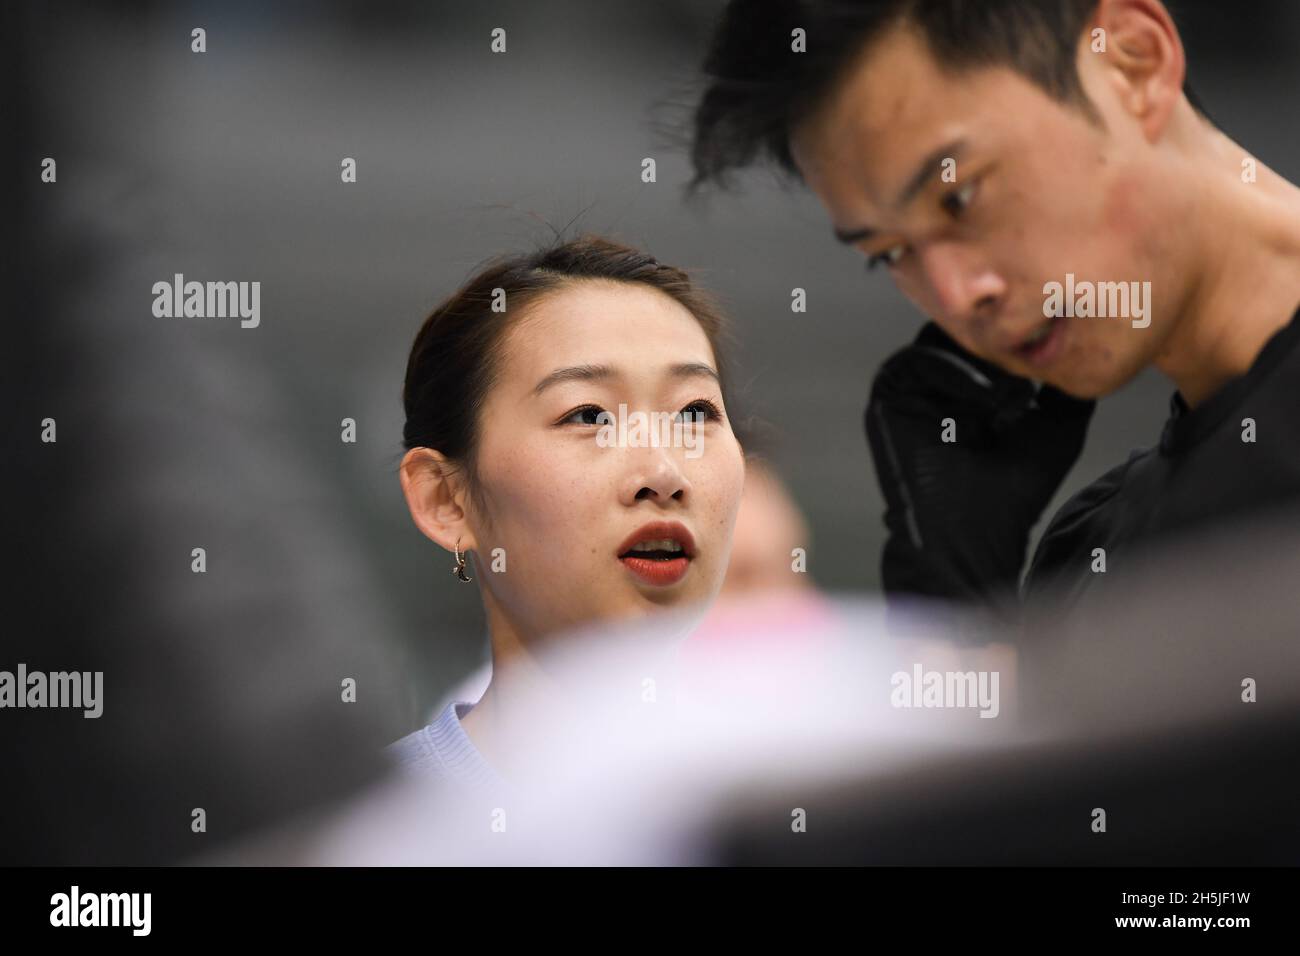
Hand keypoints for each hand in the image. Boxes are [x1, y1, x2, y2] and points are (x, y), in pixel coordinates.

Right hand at [864, 321, 1094, 610]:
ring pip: (942, 341)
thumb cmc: (1009, 495)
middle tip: (1036, 354)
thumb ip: (1065, 391)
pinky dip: (956, 373)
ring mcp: (910, 388)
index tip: (1056, 342)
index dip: (1020, 334)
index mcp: (970, 387)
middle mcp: (936, 383)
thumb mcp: (1055, 429)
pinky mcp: (889, 397)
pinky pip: (917, 362)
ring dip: (980, 357)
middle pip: (964, 333)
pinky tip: (991, 399)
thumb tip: (1085, 352)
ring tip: (1014, 391)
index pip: (990, 338)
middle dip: (999, 340)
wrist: (972, 537)